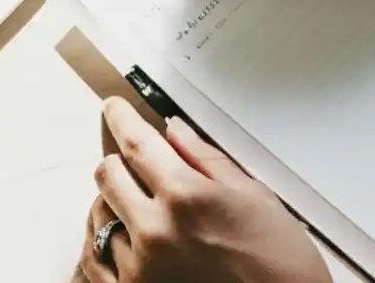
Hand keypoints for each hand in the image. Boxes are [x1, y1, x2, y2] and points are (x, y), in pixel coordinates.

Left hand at [79, 98, 330, 282]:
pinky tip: (127, 241)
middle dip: (122, 163)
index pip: (135, 142)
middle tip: (141, 168)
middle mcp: (155, 232)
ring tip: (148, 214)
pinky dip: (104, 245)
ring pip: (98, 215)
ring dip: (117, 205)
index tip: (114, 108)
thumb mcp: (255, 199)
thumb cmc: (282, 268)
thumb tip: (175, 130)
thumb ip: (205, 159)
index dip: (120, 118)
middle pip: (107, 174)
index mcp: (187, 198)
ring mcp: (139, 269)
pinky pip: (93, 260)